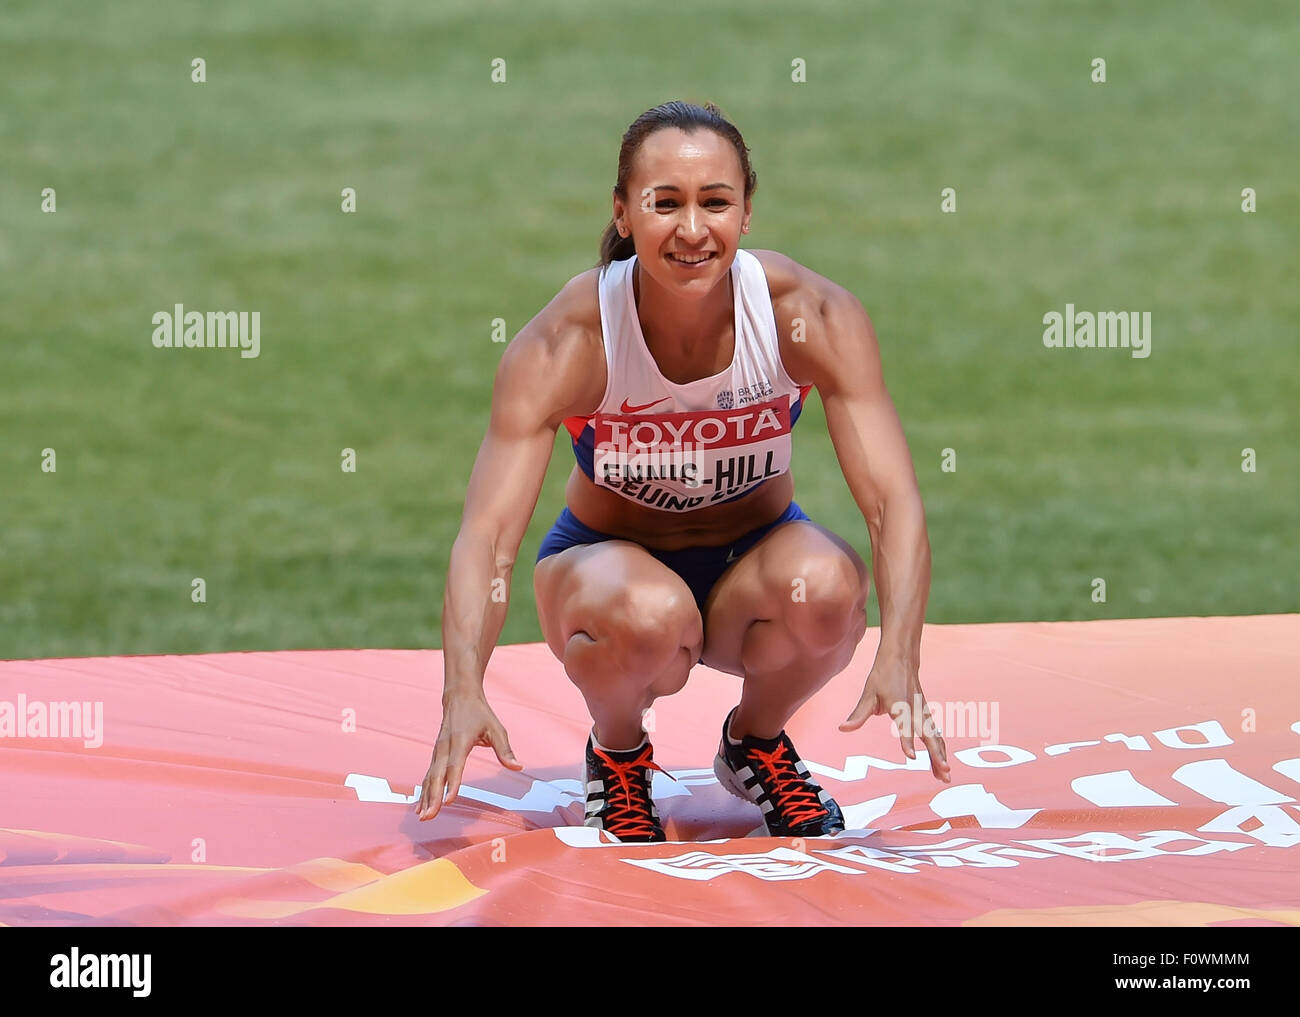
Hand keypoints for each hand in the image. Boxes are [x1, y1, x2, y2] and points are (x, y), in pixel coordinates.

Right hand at [416, 693, 522, 820]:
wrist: (459, 697)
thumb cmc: (480, 713)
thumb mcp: (496, 728)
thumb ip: (505, 749)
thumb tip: (518, 767)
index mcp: (460, 741)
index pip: (455, 766)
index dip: (452, 784)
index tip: (448, 802)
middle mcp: (445, 747)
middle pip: (437, 775)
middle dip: (432, 797)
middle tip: (429, 817)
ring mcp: (437, 751)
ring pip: (430, 777)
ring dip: (425, 798)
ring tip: (423, 817)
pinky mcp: (435, 754)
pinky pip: (428, 775)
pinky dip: (424, 791)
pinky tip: (421, 806)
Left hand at [838, 658, 950, 782]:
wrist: (901, 658)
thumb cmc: (883, 675)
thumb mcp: (868, 694)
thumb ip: (858, 714)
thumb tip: (842, 728)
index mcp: (900, 705)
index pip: (904, 727)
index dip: (907, 741)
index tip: (911, 757)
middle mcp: (915, 710)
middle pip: (928, 735)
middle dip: (936, 755)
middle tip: (944, 773)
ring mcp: (923, 712)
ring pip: (935, 737)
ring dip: (941, 756)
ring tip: (945, 777)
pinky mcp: (926, 714)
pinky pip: (935, 734)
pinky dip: (940, 749)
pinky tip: (941, 764)